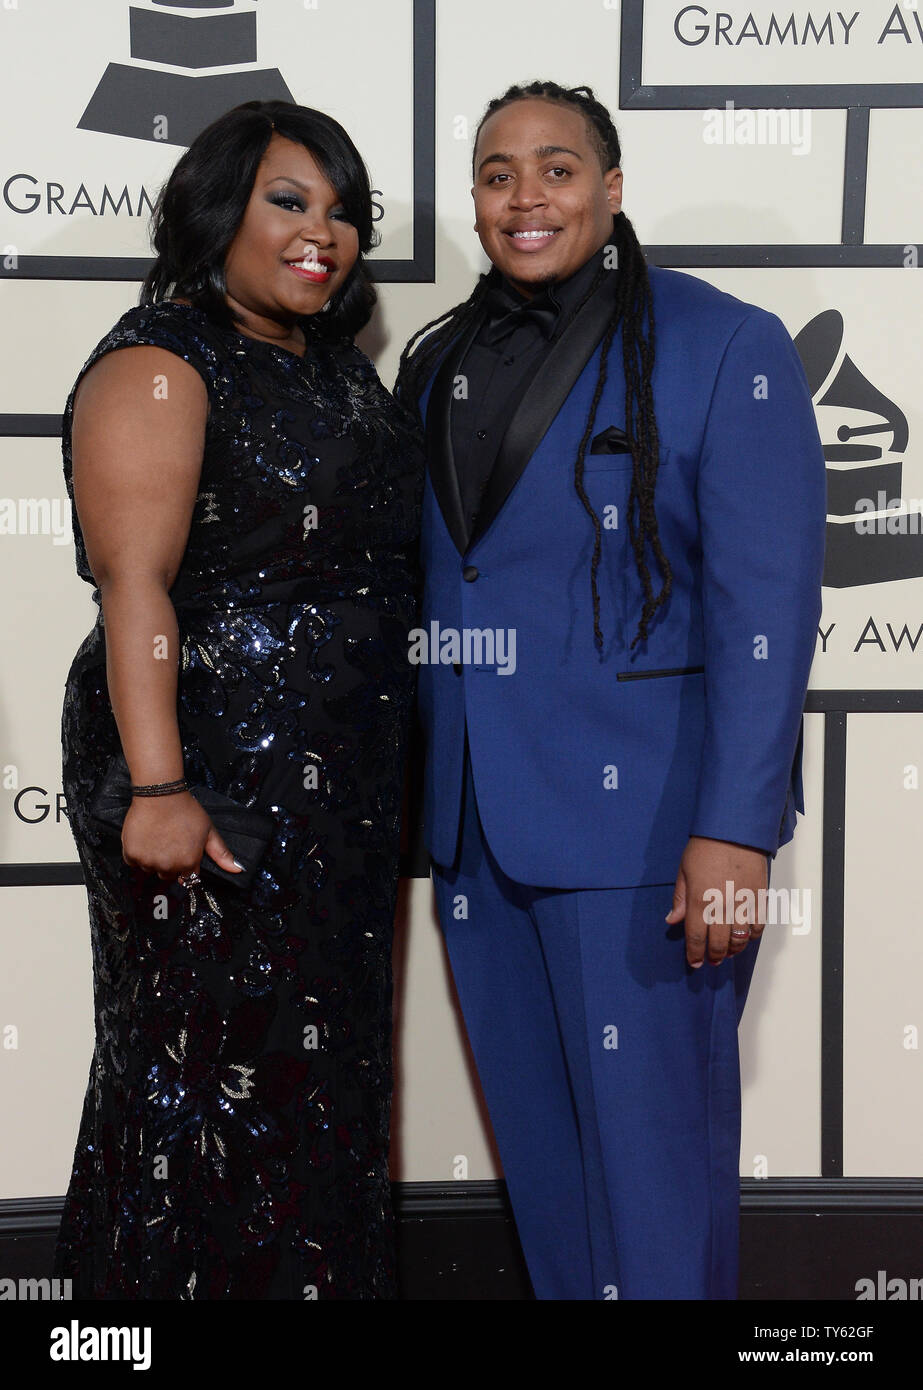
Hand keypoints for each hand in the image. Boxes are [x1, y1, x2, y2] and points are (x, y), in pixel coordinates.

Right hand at [121, 791, 242, 880]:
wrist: (160, 795)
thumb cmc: (185, 810)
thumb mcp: (209, 831)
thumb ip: (222, 853)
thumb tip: (237, 870)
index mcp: (188, 863)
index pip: (188, 876)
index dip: (186, 863)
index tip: (182, 850)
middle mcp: (168, 866)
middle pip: (168, 875)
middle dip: (169, 862)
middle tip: (169, 842)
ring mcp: (148, 862)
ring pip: (150, 869)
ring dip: (152, 859)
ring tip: (157, 838)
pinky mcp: (131, 854)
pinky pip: (132, 862)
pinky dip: (136, 853)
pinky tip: (145, 838)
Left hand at [664, 836, 767, 968]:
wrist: (734, 831)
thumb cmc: (705, 848)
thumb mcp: (684, 871)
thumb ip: (680, 900)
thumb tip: (672, 921)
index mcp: (700, 901)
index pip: (696, 938)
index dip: (695, 954)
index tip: (695, 963)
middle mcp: (722, 907)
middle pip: (719, 944)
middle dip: (714, 956)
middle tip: (711, 960)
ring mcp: (744, 904)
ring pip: (740, 939)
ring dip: (733, 950)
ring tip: (727, 952)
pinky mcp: (760, 898)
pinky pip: (758, 926)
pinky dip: (752, 936)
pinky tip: (745, 937)